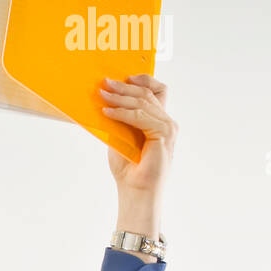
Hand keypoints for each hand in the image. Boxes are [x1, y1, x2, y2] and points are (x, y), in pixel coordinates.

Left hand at [101, 75, 175, 224]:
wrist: (136, 193)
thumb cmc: (129, 171)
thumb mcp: (121, 140)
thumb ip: (120, 121)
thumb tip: (105, 102)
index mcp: (160, 122)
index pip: (158, 91)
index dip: (143, 80)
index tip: (124, 77)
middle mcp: (167, 123)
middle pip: (148, 94)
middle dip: (124, 87)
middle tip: (105, 83)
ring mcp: (167, 128)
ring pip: (144, 102)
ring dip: (120, 97)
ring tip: (102, 94)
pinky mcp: (163, 135)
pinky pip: (140, 117)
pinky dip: (122, 113)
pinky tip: (108, 111)